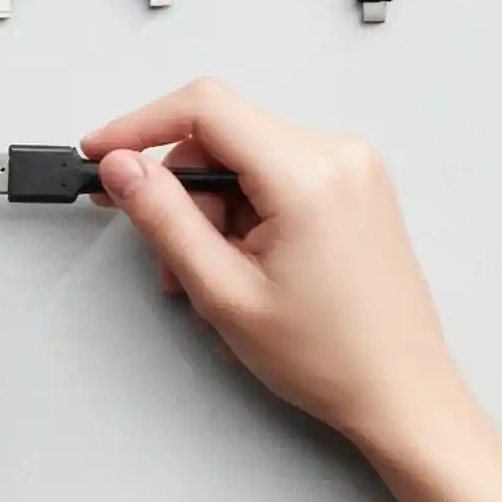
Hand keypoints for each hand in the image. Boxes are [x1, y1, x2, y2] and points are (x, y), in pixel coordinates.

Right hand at [83, 79, 454, 443]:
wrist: (400, 393)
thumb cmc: (333, 356)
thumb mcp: (223, 291)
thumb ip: (164, 218)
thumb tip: (122, 168)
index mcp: (310, 174)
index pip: (205, 108)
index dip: (138, 125)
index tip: (101, 153)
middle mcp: (338, 155)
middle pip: (221, 134)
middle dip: (180, 188)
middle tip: (168, 252)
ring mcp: (350, 167)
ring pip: (242, 157)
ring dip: (210, 207)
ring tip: (213, 274)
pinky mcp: (351, 184)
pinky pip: (272, 173)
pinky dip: (242, 210)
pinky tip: (241, 260)